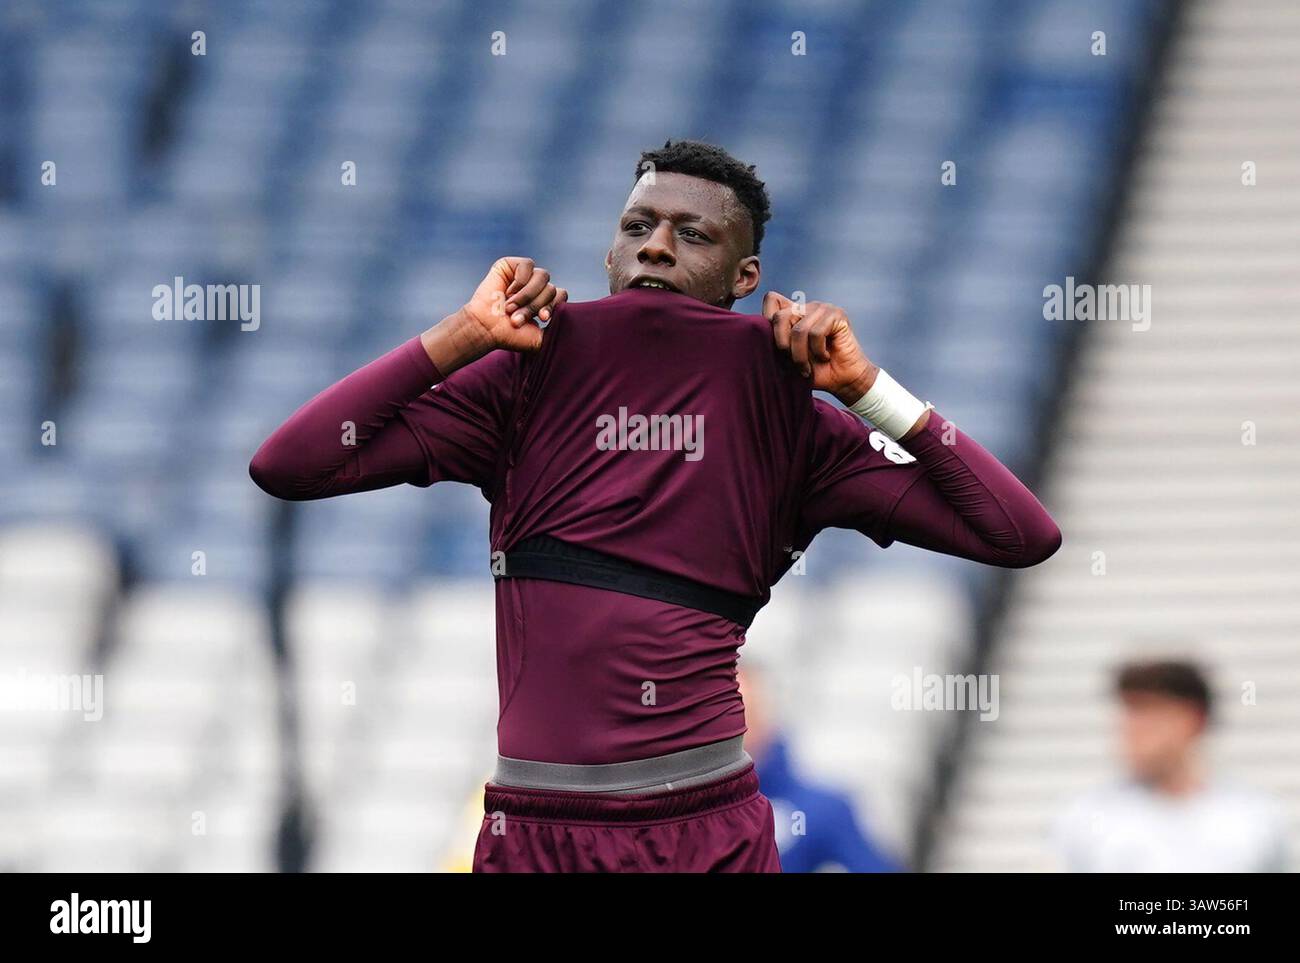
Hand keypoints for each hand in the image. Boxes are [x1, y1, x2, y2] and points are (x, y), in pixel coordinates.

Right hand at [422, 257, 567, 375]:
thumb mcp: (540, 339)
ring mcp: (523, 275)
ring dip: (528, 295)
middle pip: (552, 288)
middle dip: (535, 305)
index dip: (553, 306)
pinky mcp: (511, 265)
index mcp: (544, 300)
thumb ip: (559, 332)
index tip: (541, 319)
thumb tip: (580, 328)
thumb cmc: (510, 336)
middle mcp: (535, 286)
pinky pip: (528, 265)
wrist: (486, 329)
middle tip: (517, 318)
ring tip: (511, 307)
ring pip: (543, 276)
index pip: (561, 295)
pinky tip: (508, 292)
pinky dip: (520, 281)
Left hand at [762, 291, 877, 404]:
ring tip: (807, 367)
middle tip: (794, 363)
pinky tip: (825, 356)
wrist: (842, 380)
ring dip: (801, 356)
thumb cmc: (814, 370)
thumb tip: (756, 337)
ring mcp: (822, 308)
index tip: (777, 345)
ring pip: (798, 329)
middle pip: (779, 317)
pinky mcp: (837, 315)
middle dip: (783, 346)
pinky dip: (818, 351)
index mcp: (792, 313)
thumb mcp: (787, 358)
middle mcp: (806, 307)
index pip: (771, 300)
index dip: (767, 320)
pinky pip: (816, 333)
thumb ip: (774, 343)